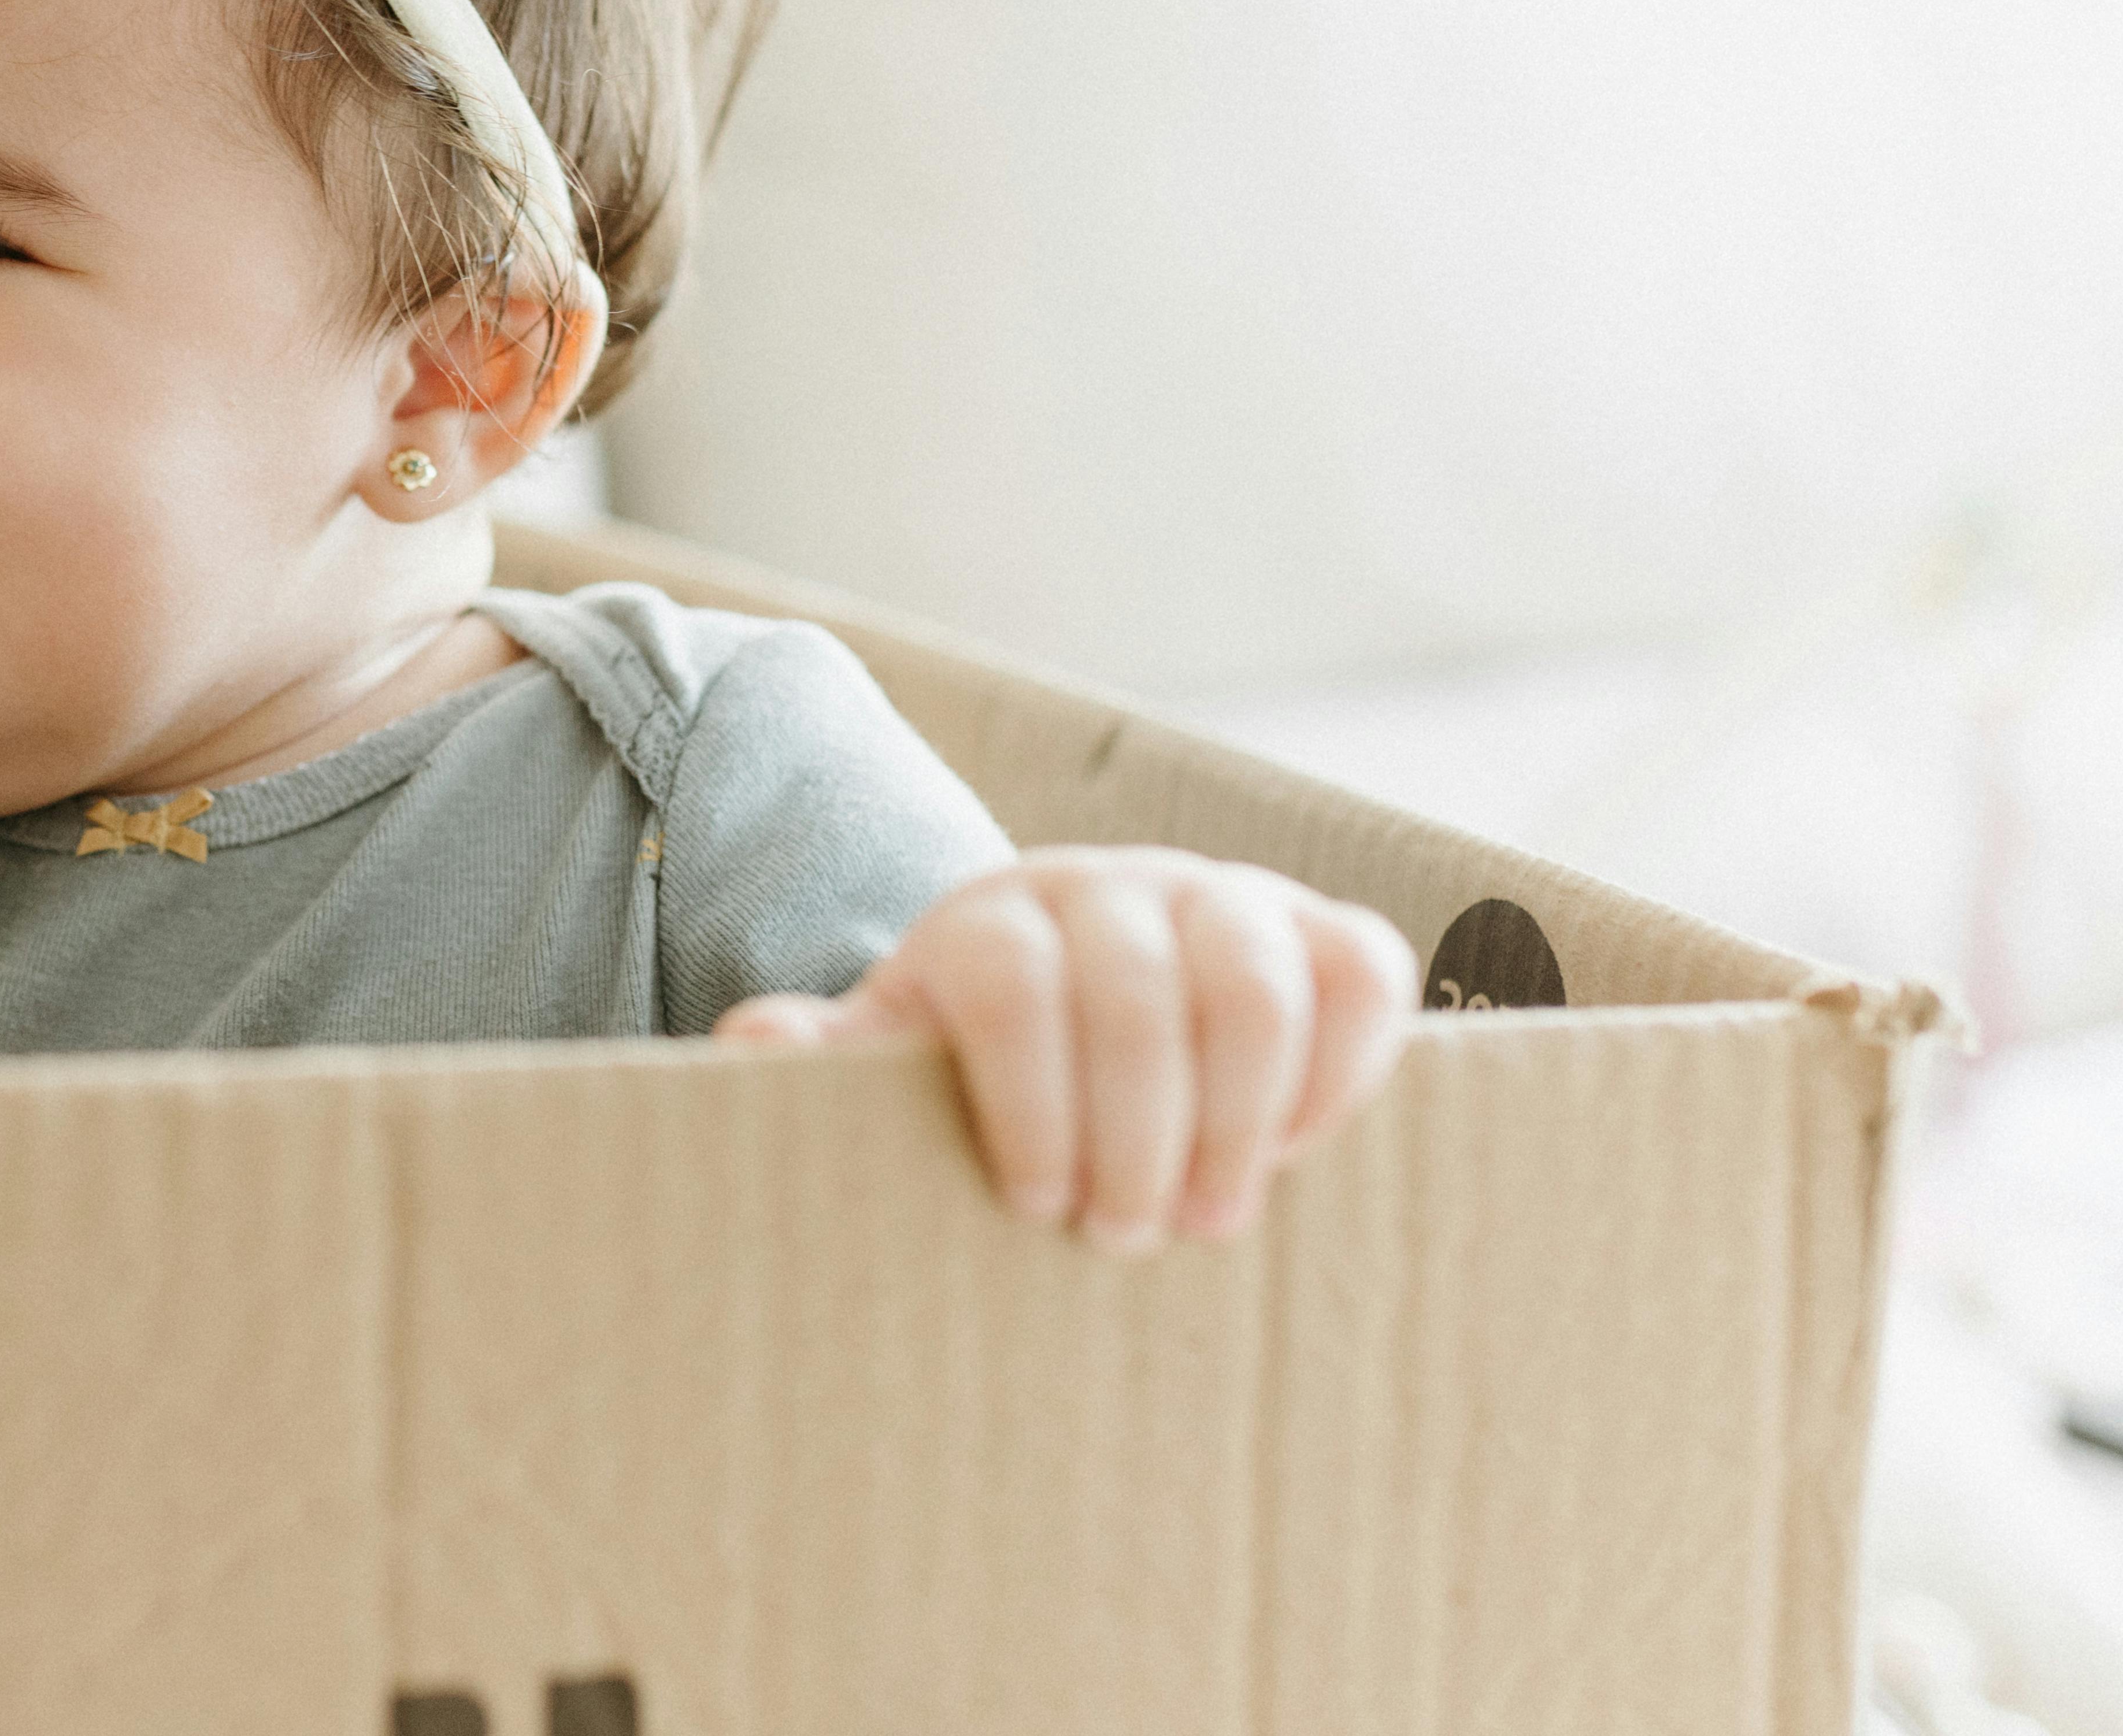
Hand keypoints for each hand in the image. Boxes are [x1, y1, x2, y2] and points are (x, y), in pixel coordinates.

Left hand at [715, 849, 1415, 1251]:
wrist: (1079, 1002)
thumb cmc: (979, 1057)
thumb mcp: (895, 1058)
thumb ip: (830, 1053)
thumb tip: (759, 1039)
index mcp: (994, 917)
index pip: (1011, 982)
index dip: (1029, 1102)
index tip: (1035, 1204)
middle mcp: (1112, 886)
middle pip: (1135, 990)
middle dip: (1138, 1132)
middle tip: (1130, 1235)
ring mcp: (1225, 896)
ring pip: (1256, 979)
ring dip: (1242, 1114)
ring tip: (1212, 1212)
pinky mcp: (1319, 929)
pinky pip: (1364, 970)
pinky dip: (1344, 1065)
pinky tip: (1298, 1150)